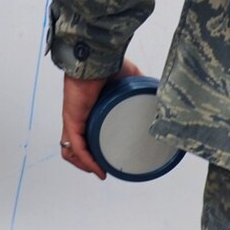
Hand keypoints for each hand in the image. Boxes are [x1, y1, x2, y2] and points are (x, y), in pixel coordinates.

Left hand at [59, 61, 141, 178]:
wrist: (98, 59)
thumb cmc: (109, 65)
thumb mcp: (130, 78)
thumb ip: (141, 85)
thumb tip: (158, 91)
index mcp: (89, 108)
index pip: (84, 131)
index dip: (91, 145)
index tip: (106, 155)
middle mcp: (78, 116)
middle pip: (75, 144)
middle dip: (87, 159)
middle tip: (103, 167)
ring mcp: (73, 119)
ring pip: (72, 149)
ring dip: (84, 163)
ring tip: (98, 171)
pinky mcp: (72, 121)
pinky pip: (77, 147)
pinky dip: (87, 161)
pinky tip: (98, 170)